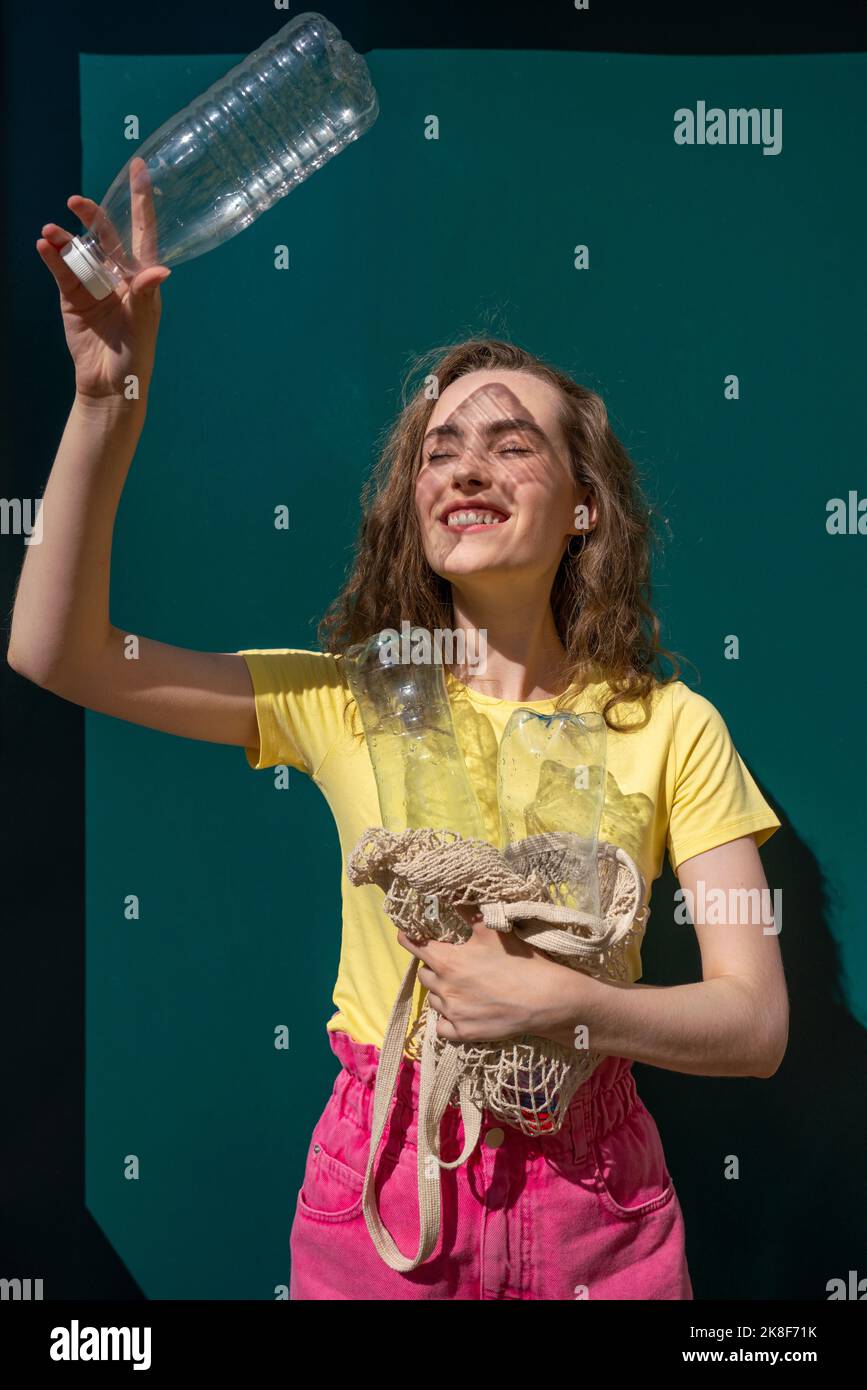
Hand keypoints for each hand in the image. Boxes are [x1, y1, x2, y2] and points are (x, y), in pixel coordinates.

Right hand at [36, 157, 170, 401]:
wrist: (109, 384)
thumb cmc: (136, 356)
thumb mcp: (144, 324)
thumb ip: (147, 295)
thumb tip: (160, 270)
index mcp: (141, 277)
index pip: (142, 231)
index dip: (141, 200)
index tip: (139, 168)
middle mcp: (117, 275)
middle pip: (105, 235)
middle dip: (91, 214)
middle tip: (76, 201)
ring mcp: (92, 284)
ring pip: (78, 251)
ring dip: (64, 238)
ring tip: (50, 232)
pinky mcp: (71, 296)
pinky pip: (61, 270)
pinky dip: (52, 257)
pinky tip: (44, 247)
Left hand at [396, 905, 593, 1044]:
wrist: (544, 999)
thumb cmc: (519, 960)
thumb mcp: (493, 930)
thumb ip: (468, 912)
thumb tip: (452, 893)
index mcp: (447, 960)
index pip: (414, 945)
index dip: (409, 938)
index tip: (405, 935)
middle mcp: (444, 987)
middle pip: (424, 975)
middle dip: (433, 967)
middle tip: (450, 964)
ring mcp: (452, 1013)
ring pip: (433, 1000)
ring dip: (441, 992)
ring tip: (460, 987)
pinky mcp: (462, 1033)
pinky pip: (442, 1026)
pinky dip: (446, 1019)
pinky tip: (460, 1011)